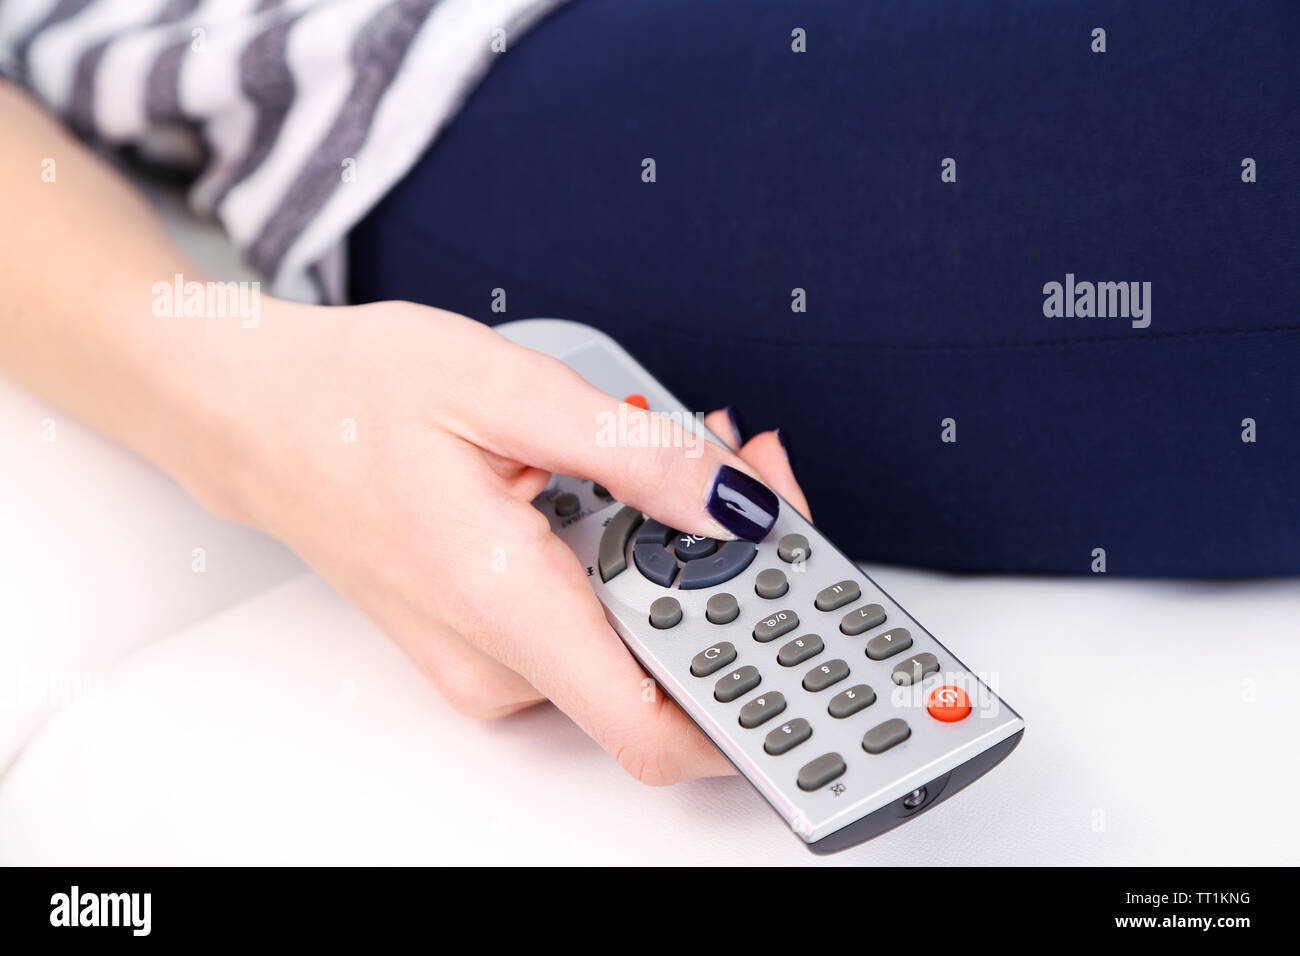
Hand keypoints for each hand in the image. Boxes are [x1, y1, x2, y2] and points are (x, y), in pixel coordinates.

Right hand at [221, 300, 809, 784]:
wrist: (256, 418)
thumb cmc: (352, 398)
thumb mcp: (506, 390)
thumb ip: (635, 454)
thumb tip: (736, 502)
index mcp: (504, 604)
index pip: (656, 731)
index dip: (755, 700)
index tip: (805, 618)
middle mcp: (498, 662)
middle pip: (666, 670)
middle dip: (734, 571)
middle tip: (743, 466)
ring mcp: (490, 662)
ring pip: (632, 641)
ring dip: (681, 554)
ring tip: (681, 452)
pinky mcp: (488, 644)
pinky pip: (590, 625)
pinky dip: (629, 560)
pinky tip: (622, 484)